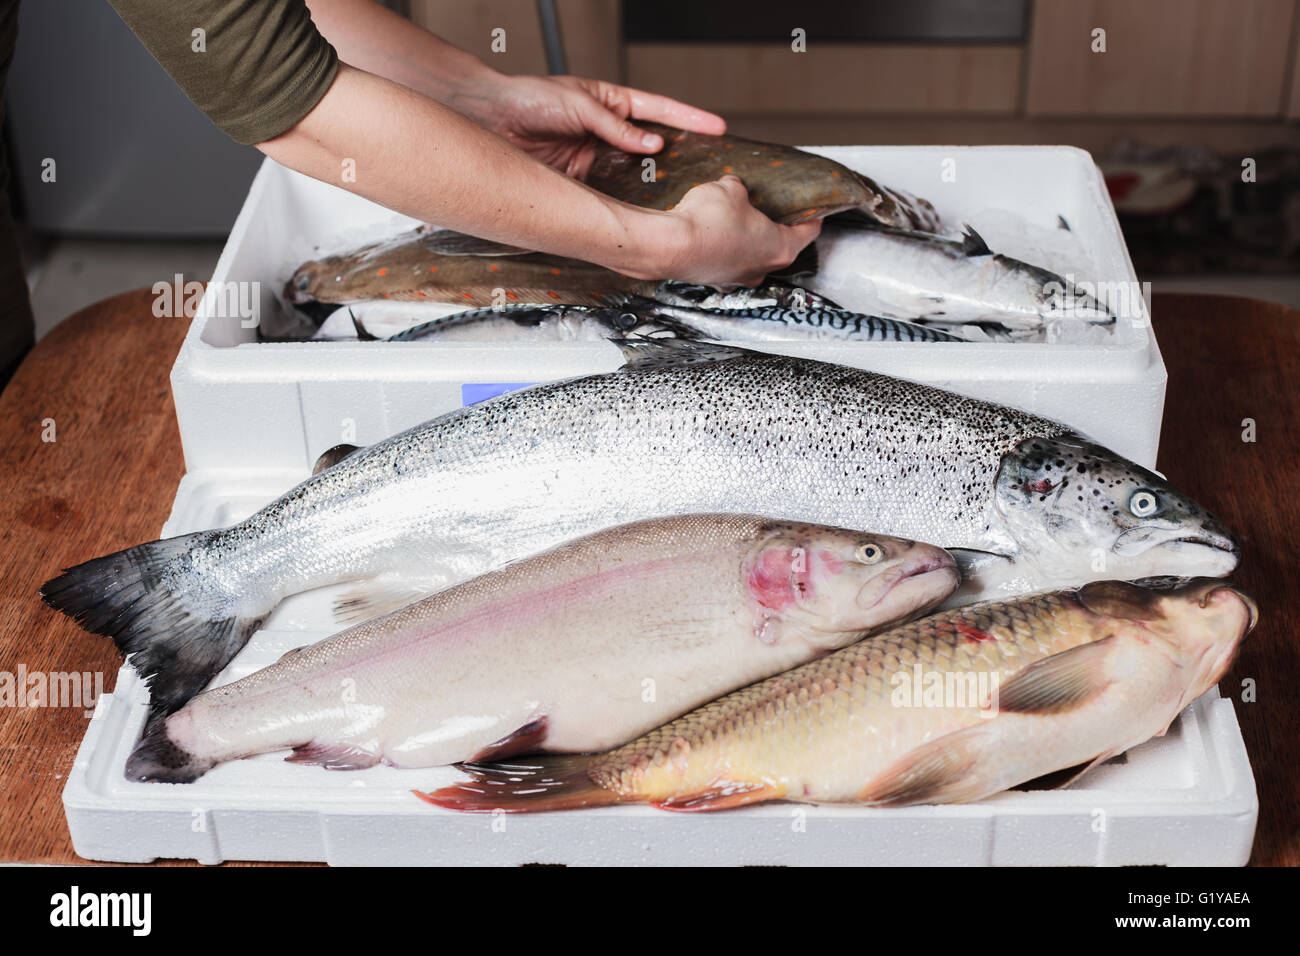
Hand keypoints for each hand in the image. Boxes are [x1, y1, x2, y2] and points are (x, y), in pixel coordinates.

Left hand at [453, 74, 725, 176]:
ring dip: (653, 183)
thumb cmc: (529, 99)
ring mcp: (596, 157)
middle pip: (652, 145)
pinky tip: (640, 210)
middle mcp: (607, 132)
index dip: (689, 119)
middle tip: (708, 167)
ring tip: (680, 194)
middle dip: (679, 156)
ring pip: (634, 172)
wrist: (491, 118)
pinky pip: (609, 191)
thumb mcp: (579, 105)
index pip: (659, 110)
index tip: (717, 127)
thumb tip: (651, 142)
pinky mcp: (580, 179)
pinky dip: (624, 201)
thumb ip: (615, 127)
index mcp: (612, 103)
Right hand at [624, 176, 822, 286]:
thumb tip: (735, 189)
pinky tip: (712, 231)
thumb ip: (741, 189)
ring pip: (751, 255)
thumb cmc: (708, 221)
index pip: (809, 231)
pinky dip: (723, 247)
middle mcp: (762, 270)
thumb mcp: (731, 189)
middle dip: (774, 225)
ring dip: (747, 238)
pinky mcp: (714, 280)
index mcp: (781, 248)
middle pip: (779, 245)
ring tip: (735, 217)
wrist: (669, 246)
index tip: (812, 206)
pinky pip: (726, 260)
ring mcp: (737, 279)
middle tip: (769, 206)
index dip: (812, 214)